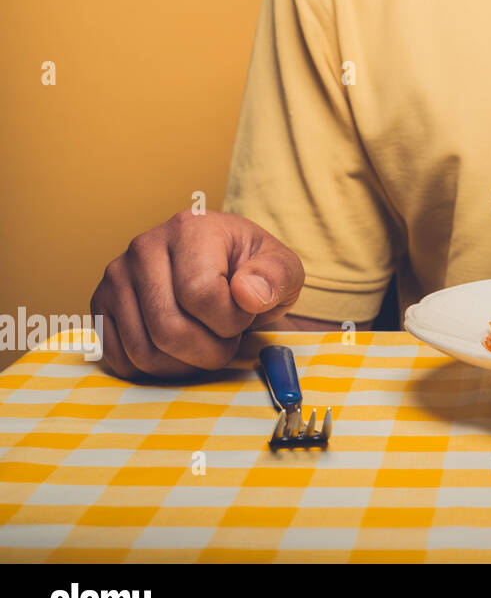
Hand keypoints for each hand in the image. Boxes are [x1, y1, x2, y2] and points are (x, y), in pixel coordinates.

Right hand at [90, 211, 304, 379]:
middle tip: (227, 338)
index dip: (230, 321)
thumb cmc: (254, 270)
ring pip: (142, 351)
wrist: (225, 269)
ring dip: (185, 363)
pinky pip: (119, 360)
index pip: (201, 295)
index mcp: (190, 227)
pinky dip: (155, 370)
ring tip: (206, 340)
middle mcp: (144, 247)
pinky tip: (179, 351)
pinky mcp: (100, 306)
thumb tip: (246, 294)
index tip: (245, 314)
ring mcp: (116, 277)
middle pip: (168, 330)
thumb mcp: (283, 268)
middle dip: (210, 351)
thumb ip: (276, 277)